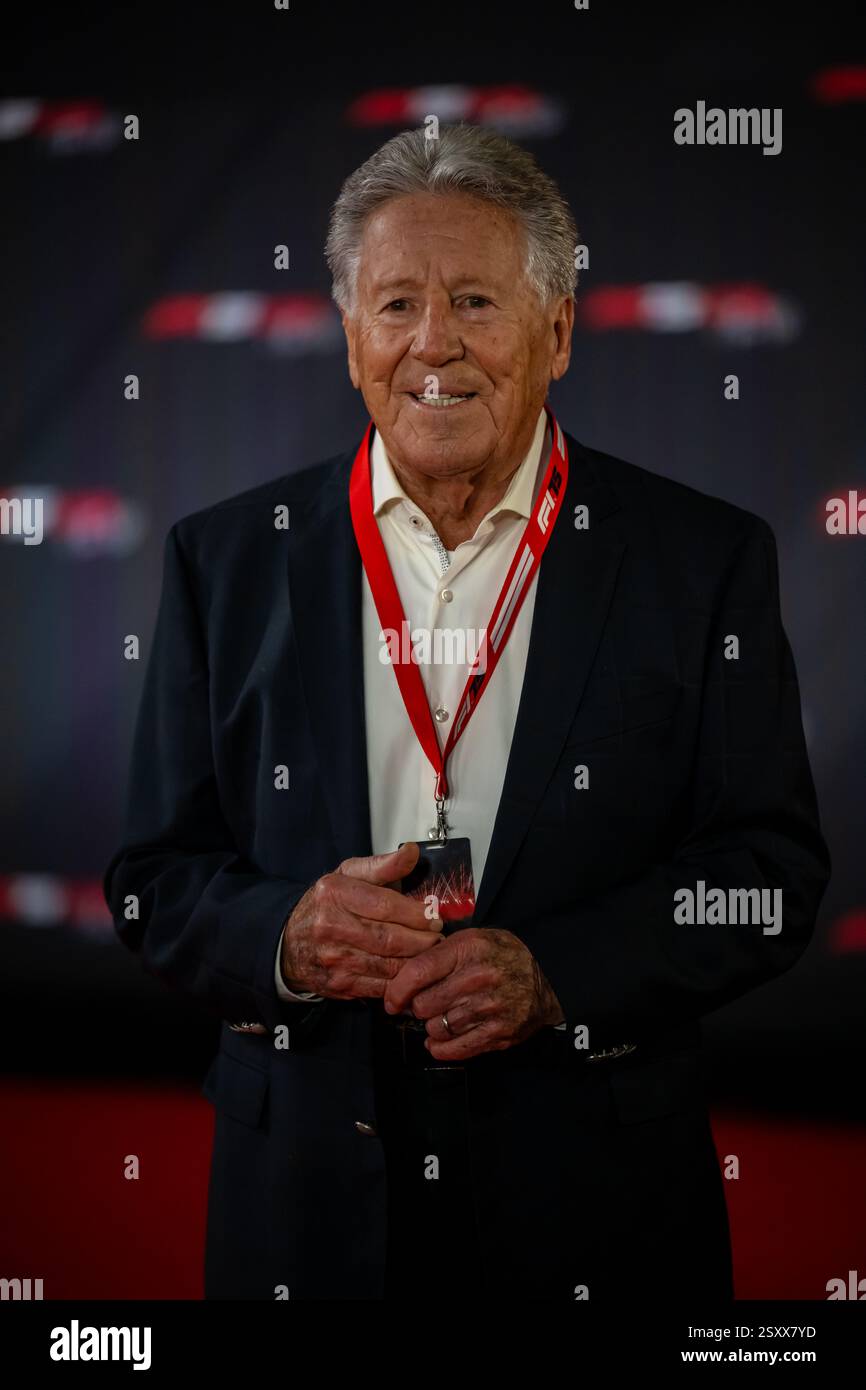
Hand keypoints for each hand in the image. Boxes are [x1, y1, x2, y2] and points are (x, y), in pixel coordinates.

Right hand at [280, 842, 443, 1000]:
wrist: (289, 942)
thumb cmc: (325, 905)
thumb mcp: (348, 875)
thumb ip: (382, 865)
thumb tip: (412, 852)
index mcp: (335, 893)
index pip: (386, 905)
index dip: (417, 913)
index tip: (434, 915)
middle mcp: (331, 926)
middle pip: (390, 938)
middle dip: (422, 939)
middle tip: (438, 936)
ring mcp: (334, 958)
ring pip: (388, 965)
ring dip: (416, 961)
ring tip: (430, 952)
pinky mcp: (339, 984)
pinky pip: (380, 986)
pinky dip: (401, 981)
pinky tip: (411, 971)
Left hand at [382, 926, 564, 1060]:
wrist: (546, 978)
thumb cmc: (500, 956)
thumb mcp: (472, 939)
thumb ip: (438, 953)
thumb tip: (400, 976)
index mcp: (468, 949)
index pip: (418, 972)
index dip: (397, 990)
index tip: (392, 1000)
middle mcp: (477, 979)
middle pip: (423, 1005)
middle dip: (417, 1007)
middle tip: (425, 1004)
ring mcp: (489, 1009)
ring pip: (436, 1028)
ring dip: (432, 1026)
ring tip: (442, 1017)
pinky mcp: (497, 1033)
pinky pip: (455, 1049)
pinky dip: (441, 1047)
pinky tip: (439, 1040)